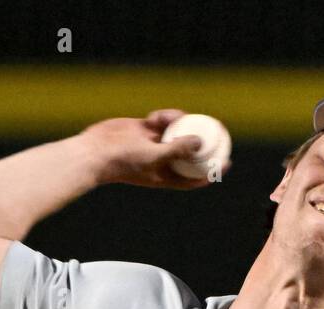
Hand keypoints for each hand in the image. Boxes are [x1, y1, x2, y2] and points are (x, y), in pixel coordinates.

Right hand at [80, 110, 231, 189]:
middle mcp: (162, 160)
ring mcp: (154, 144)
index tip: (227, 163)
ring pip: (177, 132)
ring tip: (172, 118)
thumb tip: (201, 142)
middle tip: (219, 129)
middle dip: (204, 142)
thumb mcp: (155, 157)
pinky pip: (163, 121)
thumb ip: (178, 149)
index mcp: (167, 175)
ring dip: (179, 123)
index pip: (195, 177)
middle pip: (190, 152)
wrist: (97, 151)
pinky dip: (163, 117)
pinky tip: (156, 116)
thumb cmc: (125, 161)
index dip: (213, 171)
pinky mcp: (144, 130)